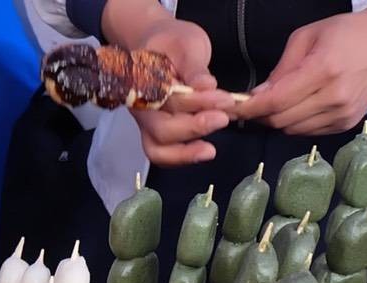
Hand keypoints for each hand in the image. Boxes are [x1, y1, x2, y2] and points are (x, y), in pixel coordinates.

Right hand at [100, 0, 232, 166]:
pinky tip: (205, 152)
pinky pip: (162, 153)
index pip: (171, 99)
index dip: (199, 102)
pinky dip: (182, 157)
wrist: (160, 44)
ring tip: (210, 150)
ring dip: (185, 153)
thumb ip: (194, 67)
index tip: (225, 99)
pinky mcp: (156, 132)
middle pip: (162, 129)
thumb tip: (205, 85)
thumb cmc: (174, 42)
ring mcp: (147, 122)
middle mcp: (141, 106)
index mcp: (144, 81)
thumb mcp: (187, 44)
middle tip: (223, 118)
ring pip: (157, 149)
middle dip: (194, 127)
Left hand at [232, 0, 366, 135]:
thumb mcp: (307, 37)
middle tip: (252, 104)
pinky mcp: (347, 123)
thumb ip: (282, 68)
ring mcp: (342, 113)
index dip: (250, 108)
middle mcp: (334, 96)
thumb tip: (259, 94)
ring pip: (293, 130)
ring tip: (276, 104)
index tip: (234, 107)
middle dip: (261, 115)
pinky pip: (309, 132)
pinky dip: (297, 123)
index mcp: (323, 70)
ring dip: (278, 121)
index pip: (276, 101)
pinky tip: (298, 107)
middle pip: (281, 120)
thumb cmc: (347, 33)